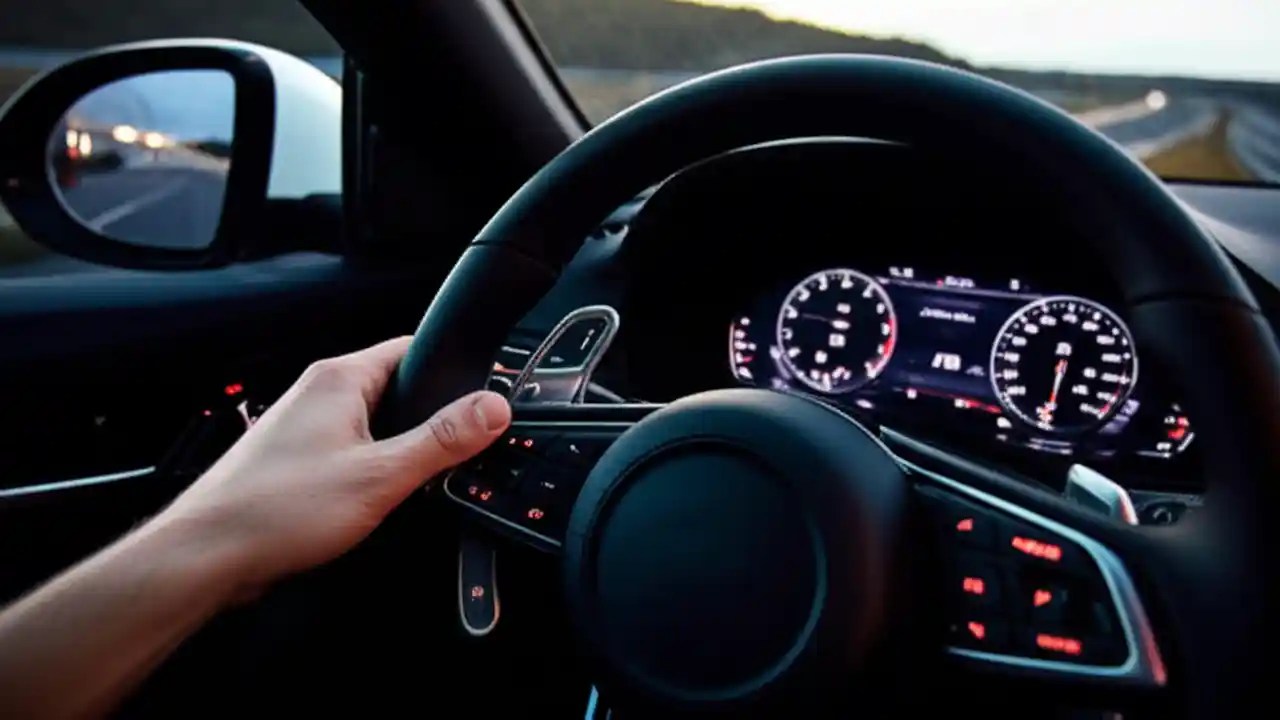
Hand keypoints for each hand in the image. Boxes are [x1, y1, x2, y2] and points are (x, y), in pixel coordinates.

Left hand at [159, 337, 510, 595]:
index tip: (481, 400)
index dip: (452, 372)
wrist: (207, 556)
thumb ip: (441, 440)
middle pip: (397, 388)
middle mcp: (319, 392)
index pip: (412, 348)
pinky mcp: (297, 459)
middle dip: (427, 421)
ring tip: (402, 485)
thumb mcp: (380, 475)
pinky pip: (352, 450)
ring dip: (397, 450)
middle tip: (445, 457)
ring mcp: (305, 425)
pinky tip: (371, 502)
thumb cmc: (276, 510)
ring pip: (374, 424)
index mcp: (339, 378)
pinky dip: (371, 470)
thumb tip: (491, 408)